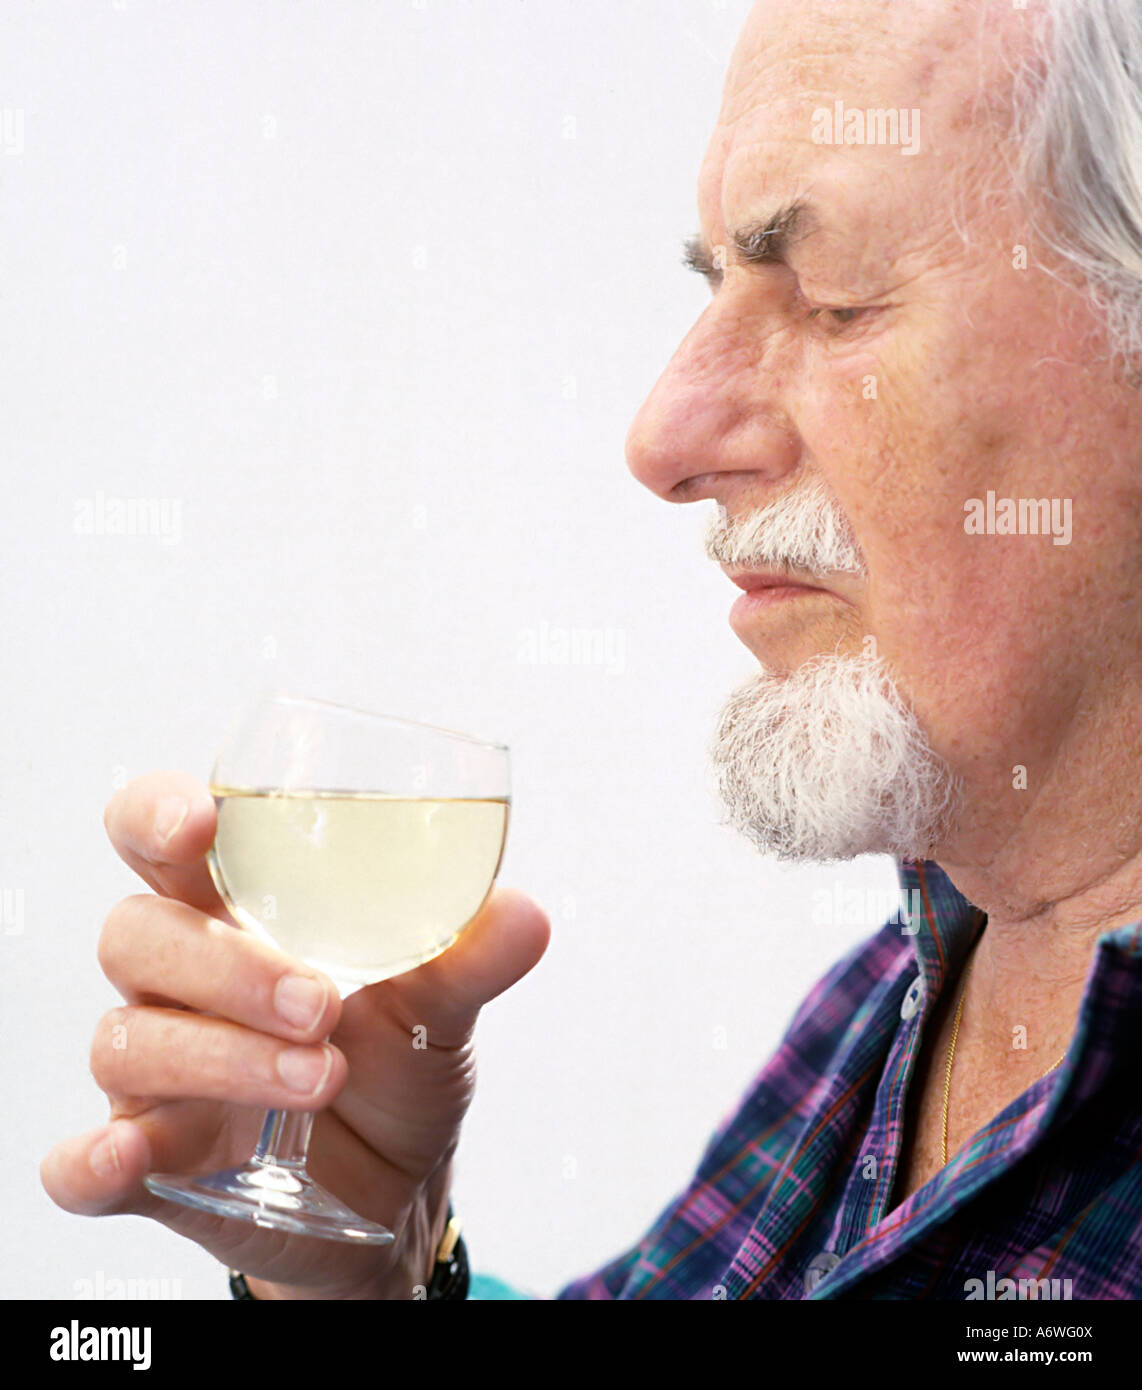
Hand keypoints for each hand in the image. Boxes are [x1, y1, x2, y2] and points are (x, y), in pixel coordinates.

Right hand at [41, 771, 549, 1298]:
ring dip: (224, 1058)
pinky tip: (126, 1154)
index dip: (158, 814)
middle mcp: (181, 982)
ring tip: (323, 1077)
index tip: (199, 824)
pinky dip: (93, 1158)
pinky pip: (83, 1160)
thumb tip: (527, 914)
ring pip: (131, 1039)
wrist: (396, 1191)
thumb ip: (469, 960)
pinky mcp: (151, 1160)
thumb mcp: (437, 1012)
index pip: (158, 837)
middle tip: (321, 1003)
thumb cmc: (396, 1065)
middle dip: (227, 963)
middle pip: (140, 934)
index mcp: (239, 913)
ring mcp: (158, 1073)